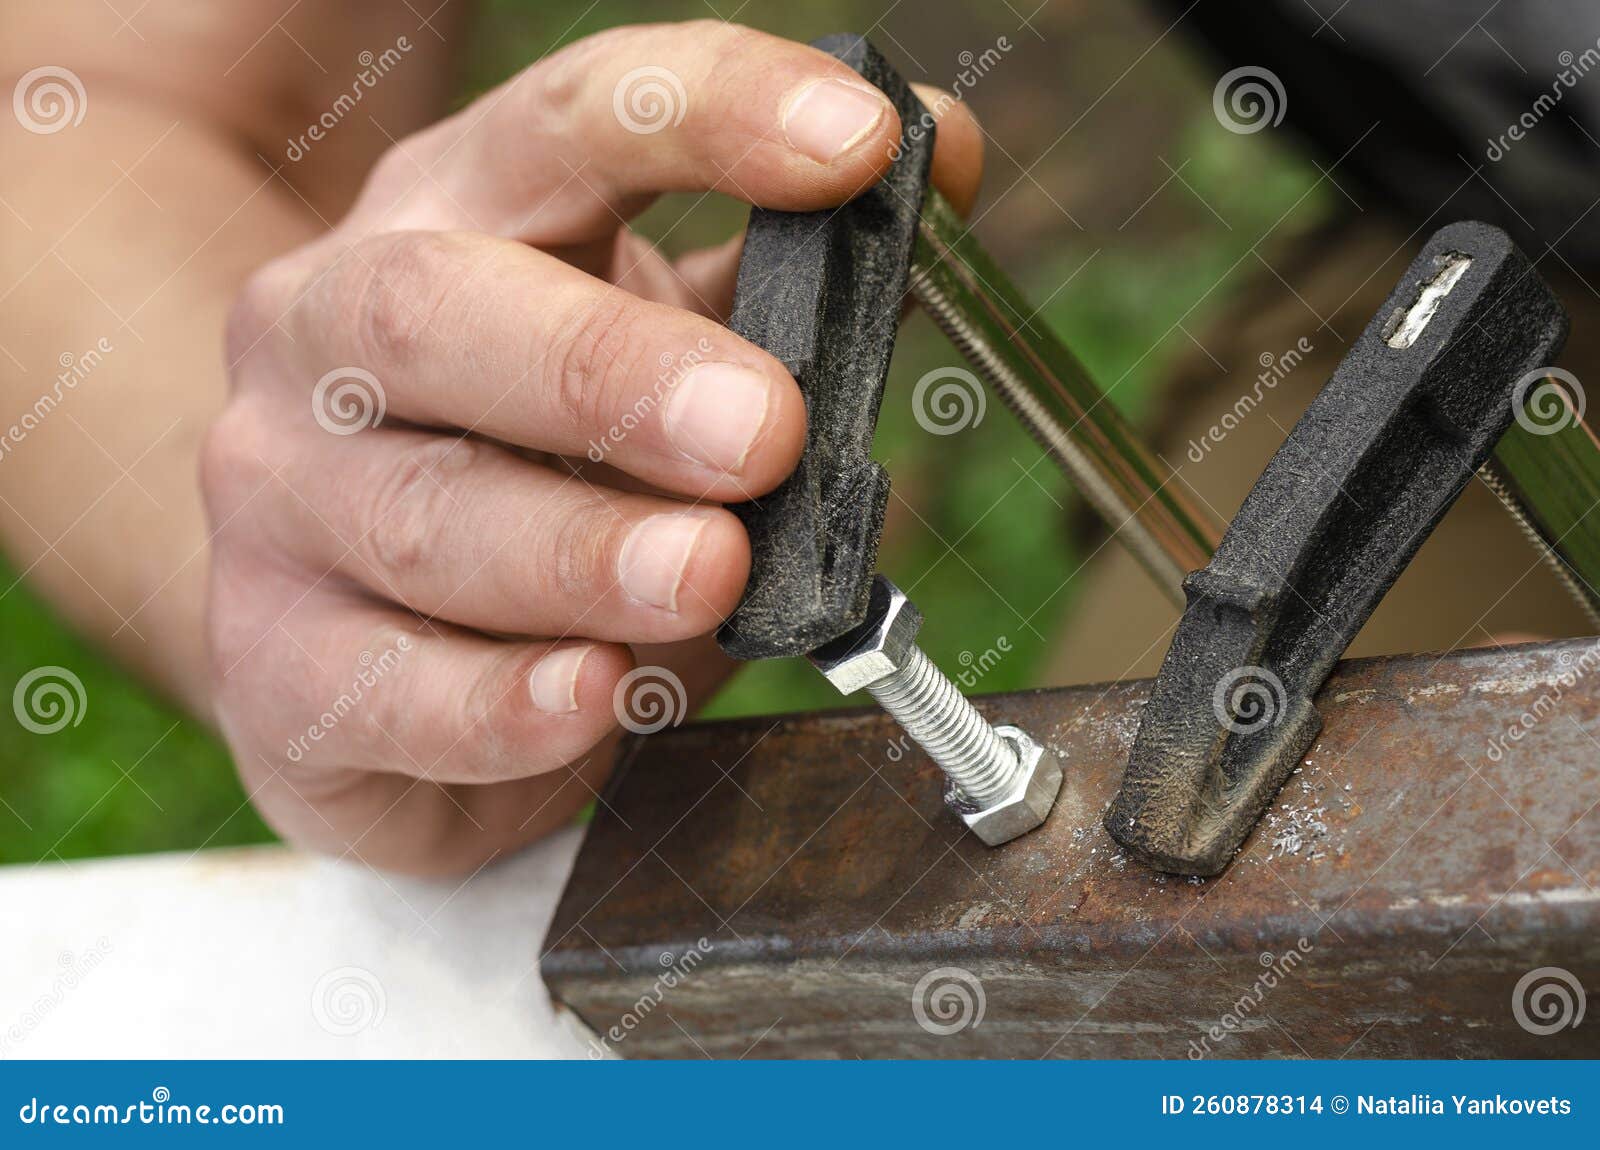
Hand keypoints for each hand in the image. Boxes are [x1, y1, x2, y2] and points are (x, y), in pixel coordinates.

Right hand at [201, 21, 982, 873]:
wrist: (345, 621)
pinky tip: (591, 694)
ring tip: (708, 576)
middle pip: (438, 313)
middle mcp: (328, 334)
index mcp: (447, 218)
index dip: (713, 116)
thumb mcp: (650, 343)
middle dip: (609, 372)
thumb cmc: (527, 467)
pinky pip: (383, 690)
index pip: (566, 123)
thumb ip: (776, 276)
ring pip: (422, 517)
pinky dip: (500, 703)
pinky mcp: (276, 665)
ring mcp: (280, 502)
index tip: (862, 148)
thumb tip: (942, 168)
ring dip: (580, 552)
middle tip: (760, 429)